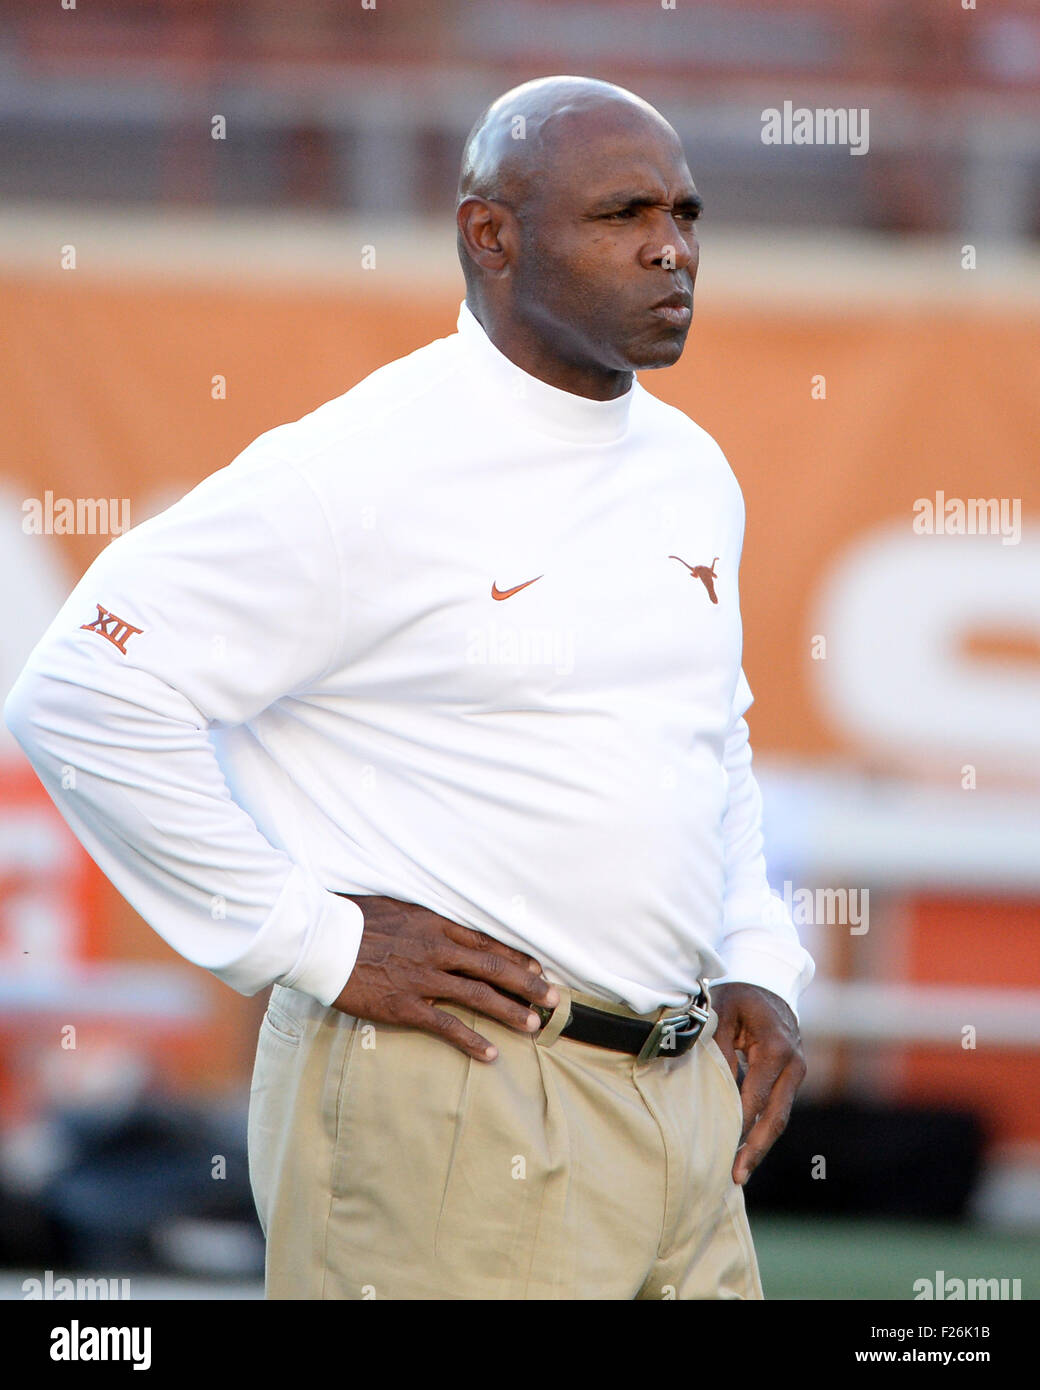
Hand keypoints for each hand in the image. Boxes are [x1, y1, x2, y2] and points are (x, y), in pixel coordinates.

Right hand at [332, 895, 558, 1062]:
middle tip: (553, 998)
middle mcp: (437, 950)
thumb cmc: (355, 918)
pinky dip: (471, 1040)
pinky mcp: (405, 1004)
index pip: (486, 943)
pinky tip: (491, 1053)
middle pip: (493, 968)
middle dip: (528, 984)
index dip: (516, 956)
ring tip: (534, 1026)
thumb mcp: (398, 908)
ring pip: (478, 996)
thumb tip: (442, 925)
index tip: (537, 967)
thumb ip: (425, 920)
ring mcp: (423, 978)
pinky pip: (446, 1025)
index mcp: (436, 926)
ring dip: (510, 1012)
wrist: (323, 938)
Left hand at [710, 981, 805, 1185]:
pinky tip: (743, 1150)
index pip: (756, 1096)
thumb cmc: (738, 996)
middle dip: (755, 1148)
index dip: (740, 1124)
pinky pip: (776, 1109)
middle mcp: (794, 1064)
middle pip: (776, 1116)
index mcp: (776, 1046)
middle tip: (735, 1177)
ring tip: (737, 1173)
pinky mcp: (791, 1079)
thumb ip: (715, 1048)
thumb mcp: (719, 1012)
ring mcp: (796, 1073)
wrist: (768, 982)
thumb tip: (708, 1087)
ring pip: (779, 1117)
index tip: (721, 1149)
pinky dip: (761, 1130)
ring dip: (759, 1145)